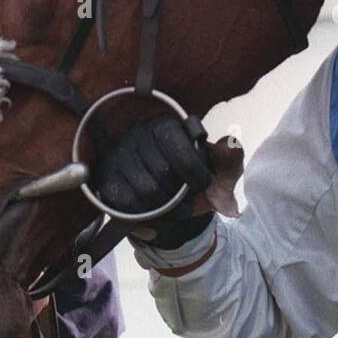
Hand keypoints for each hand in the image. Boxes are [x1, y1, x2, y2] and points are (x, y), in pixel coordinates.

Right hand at [95, 112, 217, 247]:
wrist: (170, 204)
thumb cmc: (195, 181)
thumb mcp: (220, 173)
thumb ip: (230, 159)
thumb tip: (231, 144)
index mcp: (169, 125)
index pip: (183, 153)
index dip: (197, 177)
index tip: (203, 185)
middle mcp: (139, 132)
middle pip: (164, 173)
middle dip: (182, 194)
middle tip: (186, 196)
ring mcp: (119, 154)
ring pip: (146, 191)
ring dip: (166, 206)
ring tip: (172, 203)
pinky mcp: (106, 176)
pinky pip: (128, 202)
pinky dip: (147, 212)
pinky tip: (154, 207)